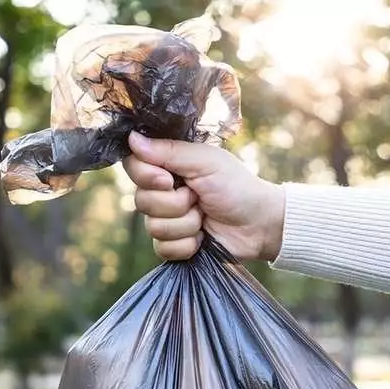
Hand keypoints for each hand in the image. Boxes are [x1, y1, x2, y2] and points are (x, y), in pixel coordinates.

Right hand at [123, 131, 284, 261]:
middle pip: (141, 201)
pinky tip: (202, 239)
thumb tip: (132, 138)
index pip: (133, 167)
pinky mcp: (173, 246)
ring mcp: (166, 221)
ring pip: (154, 228)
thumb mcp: (205, 162)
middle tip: (198, 199)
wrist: (258, 224)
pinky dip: (187, 245)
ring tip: (204, 217)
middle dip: (175, 204)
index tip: (169, 179)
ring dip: (186, 224)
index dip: (147, 177)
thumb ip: (169, 151)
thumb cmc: (236, 187)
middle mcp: (161, 193)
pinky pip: (163, 249)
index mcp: (167, 167)